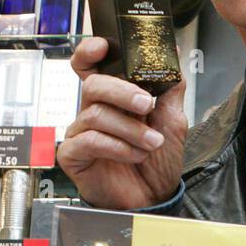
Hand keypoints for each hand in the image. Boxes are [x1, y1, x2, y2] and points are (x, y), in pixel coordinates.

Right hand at [57, 36, 187, 209]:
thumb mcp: (172, 120)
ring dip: (131, 128)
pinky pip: (88, 140)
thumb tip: (172, 55)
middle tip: (147, 104)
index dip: (90, 52)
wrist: (155, 198)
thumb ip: (170, 89)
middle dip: (122, 91)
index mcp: (113, 98)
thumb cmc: (157, 162)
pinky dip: (117, 146)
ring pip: (96, 114)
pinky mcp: (73, 155)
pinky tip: (134, 155)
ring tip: (151, 143)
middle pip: (94, 85)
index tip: (103, 46)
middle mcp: (93, 111)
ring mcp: (80, 132)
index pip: (91, 67)